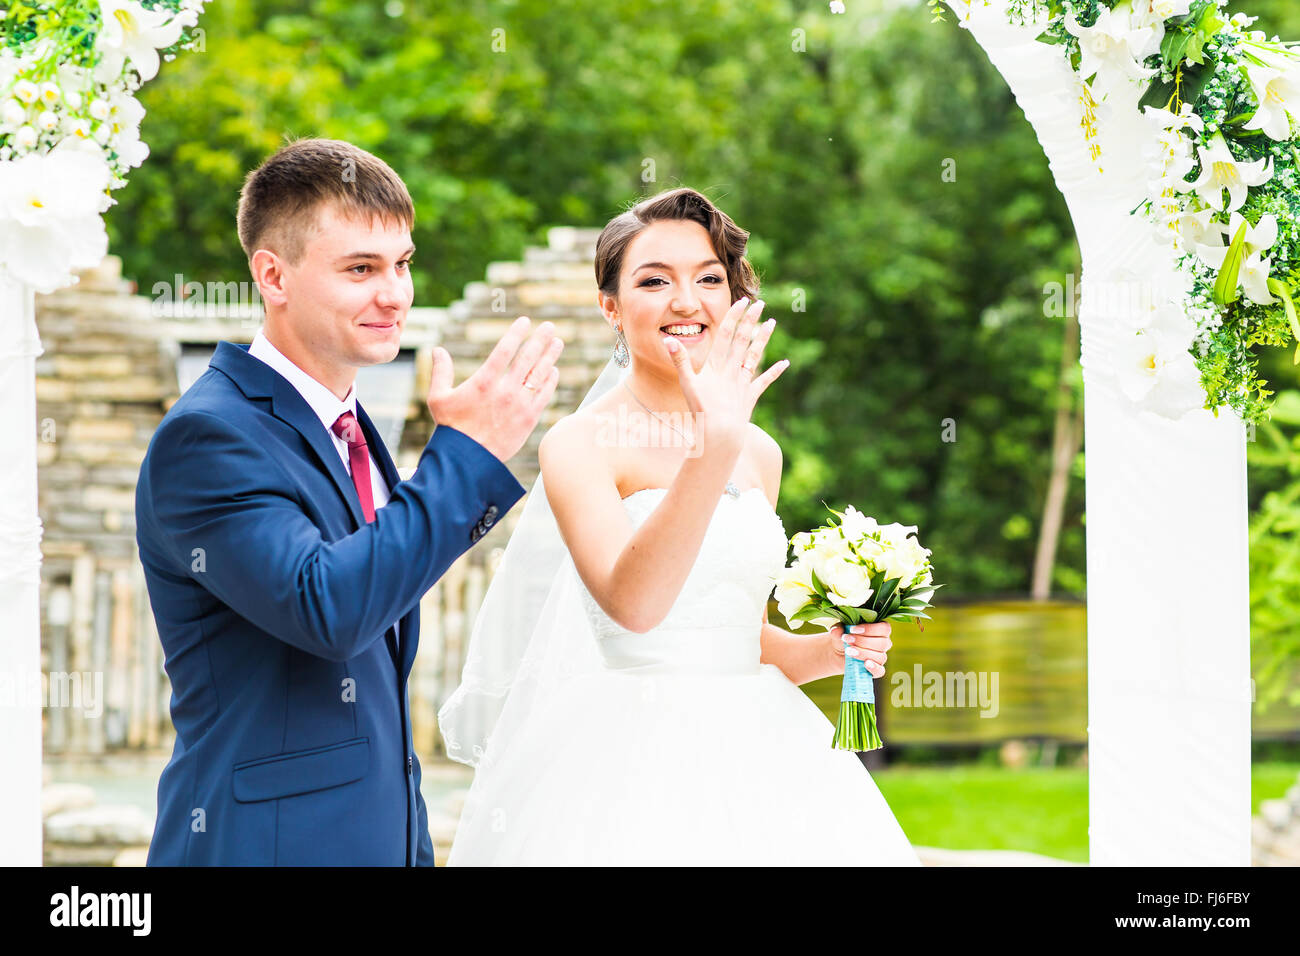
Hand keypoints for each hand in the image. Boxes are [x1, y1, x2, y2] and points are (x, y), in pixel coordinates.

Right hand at [426, 316, 563, 461]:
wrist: (468, 459)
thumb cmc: (451, 428)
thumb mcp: (438, 398)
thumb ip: (441, 371)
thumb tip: (437, 350)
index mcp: (484, 382)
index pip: (505, 349)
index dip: (516, 332)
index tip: (525, 321)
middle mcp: (505, 390)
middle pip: (528, 358)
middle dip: (540, 340)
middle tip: (549, 327)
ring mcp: (520, 405)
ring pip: (540, 375)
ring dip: (550, 357)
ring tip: (558, 343)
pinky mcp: (529, 419)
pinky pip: (544, 395)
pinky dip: (550, 381)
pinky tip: (553, 371)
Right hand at [661, 296, 787, 456]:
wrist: (720, 434)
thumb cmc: (701, 411)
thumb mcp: (687, 384)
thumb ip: (680, 360)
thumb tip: (668, 339)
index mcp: (716, 366)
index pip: (726, 335)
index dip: (734, 317)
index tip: (742, 302)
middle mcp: (732, 370)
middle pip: (742, 340)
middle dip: (751, 321)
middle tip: (760, 303)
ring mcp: (743, 383)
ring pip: (754, 356)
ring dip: (763, 338)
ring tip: (772, 322)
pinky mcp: (750, 396)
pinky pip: (764, 381)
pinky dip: (774, 372)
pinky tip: (785, 363)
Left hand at [827, 622, 890, 677]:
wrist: (837, 653)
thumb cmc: (842, 638)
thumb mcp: (838, 631)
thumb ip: (838, 629)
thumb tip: (836, 630)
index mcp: (879, 630)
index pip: (884, 628)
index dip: (870, 629)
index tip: (853, 629)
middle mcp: (883, 644)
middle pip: (883, 643)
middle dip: (863, 641)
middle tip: (847, 639)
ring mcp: (880, 658)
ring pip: (880, 657)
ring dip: (864, 653)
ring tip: (848, 651)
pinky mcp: (875, 670)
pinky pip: (880, 671)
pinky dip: (874, 668)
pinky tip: (865, 664)